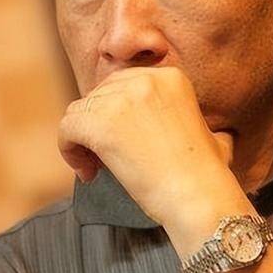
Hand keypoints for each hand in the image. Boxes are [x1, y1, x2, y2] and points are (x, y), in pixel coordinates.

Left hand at [59, 66, 236, 224]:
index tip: (124, 142)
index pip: (122, 84)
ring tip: (98, 168)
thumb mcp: (204, 129)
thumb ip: (184, 119)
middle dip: (97, 125)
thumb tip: (169, 126)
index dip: (116, 114)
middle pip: (99, 95)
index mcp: (170, 77)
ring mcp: (122, 99)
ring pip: (79, 112)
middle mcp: (146, 79)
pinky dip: (70, 152)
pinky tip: (88, 173)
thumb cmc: (205, 174)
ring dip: (83, 140)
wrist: (199, 195)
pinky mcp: (101, 123)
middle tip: (106, 158)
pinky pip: (67, 128)